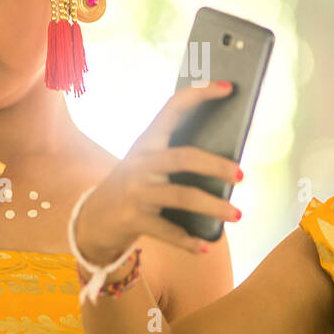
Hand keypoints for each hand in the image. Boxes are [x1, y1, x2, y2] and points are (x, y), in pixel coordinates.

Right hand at [75, 80, 243, 263]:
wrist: (93, 220)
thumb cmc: (133, 188)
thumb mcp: (147, 166)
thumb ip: (175, 158)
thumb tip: (227, 162)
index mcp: (147, 142)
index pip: (173, 108)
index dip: (200, 94)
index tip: (229, 88)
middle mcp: (141, 162)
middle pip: (185, 157)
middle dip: (217, 165)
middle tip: (241, 175)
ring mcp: (136, 191)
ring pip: (182, 196)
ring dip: (213, 206)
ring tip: (237, 214)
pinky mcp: (133, 218)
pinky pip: (169, 231)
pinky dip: (190, 241)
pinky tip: (205, 246)